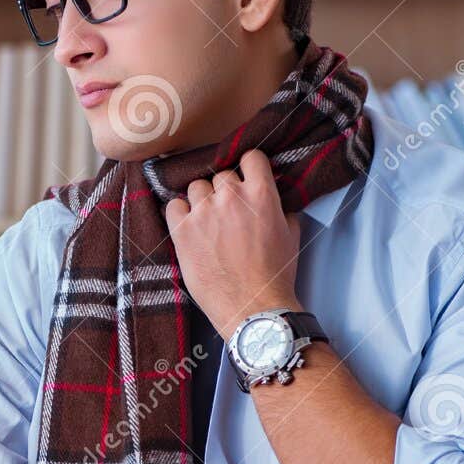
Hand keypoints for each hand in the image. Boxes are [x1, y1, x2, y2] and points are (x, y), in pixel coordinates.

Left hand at [164, 148, 302, 340]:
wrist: (253, 306)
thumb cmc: (275, 275)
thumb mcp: (291, 235)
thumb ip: (281, 210)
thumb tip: (276, 202)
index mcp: (261, 194)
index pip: (251, 157)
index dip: (249, 167)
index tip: (246, 177)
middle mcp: (230, 197)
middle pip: (221, 175)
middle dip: (225, 190)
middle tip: (228, 211)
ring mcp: (203, 212)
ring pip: (196, 187)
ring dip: (201, 199)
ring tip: (208, 221)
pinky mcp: (182, 231)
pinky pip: (172, 206)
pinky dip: (179, 213)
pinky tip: (188, 225)